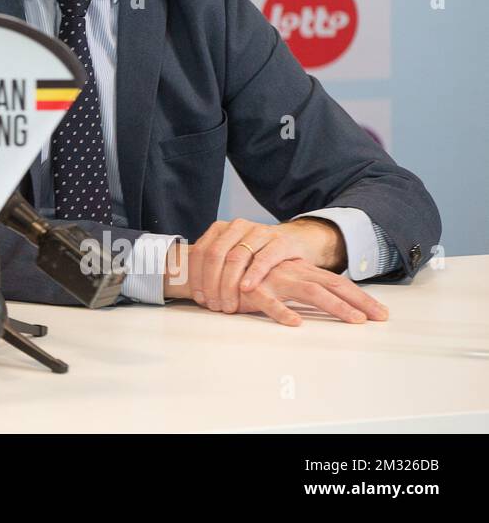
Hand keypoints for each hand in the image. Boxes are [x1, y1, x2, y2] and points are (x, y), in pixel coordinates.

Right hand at [165, 242, 387, 324]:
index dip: (360, 296)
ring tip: (354, 321)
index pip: (336, 282)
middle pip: (333, 284)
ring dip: (335, 307)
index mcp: (299, 270)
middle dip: (359, 301)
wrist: (206, 265)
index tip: (382, 314)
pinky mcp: (251, 288)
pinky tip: (295, 324)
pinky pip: (268, 301)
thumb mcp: (276, 280)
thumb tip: (323, 302)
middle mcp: (291, 271)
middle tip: (382, 317)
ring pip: (310, 291)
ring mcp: (274, 278)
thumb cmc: (243, 277)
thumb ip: (296, 286)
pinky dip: (282, 312)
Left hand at [189, 217, 348, 314]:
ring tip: (228, 304)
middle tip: (214, 305)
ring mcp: (260, 232)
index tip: (199, 298)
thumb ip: (215, 265)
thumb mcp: (234, 254)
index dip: (196, 276)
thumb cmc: (259, 254)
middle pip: (216, 255)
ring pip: (236, 257)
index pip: (201, 251)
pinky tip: (246, 289)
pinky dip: (253, 274)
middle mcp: (238, 226)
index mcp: (221, 228)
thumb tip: (191, 289)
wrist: (296, 240)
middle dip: (211, 283)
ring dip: (229, 284)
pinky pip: (264, 258)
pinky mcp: (281, 241)